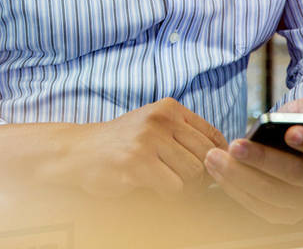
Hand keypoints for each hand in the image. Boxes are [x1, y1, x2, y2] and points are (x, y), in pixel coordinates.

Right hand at [38, 98, 227, 198]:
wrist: (79, 151)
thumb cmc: (121, 143)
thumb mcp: (154, 126)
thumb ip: (184, 135)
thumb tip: (223, 159)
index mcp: (168, 108)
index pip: (213, 136)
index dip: (215, 158)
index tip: (205, 170)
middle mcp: (160, 119)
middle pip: (206, 157)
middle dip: (199, 176)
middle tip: (181, 181)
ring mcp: (148, 139)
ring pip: (192, 174)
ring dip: (181, 186)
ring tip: (161, 180)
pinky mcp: (137, 162)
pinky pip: (173, 188)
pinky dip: (166, 194)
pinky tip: (148, 185)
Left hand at [204, 97, 302, 223]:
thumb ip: (300, 111)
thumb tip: (279, 122)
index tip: (290, 133)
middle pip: (295, 175)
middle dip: (262, 160)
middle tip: (234, 146)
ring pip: (274, 195)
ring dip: (240, 176)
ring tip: (215, 157)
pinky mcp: (288, 215)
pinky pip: (260, 207)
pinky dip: (236, 189)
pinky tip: (218, 172)